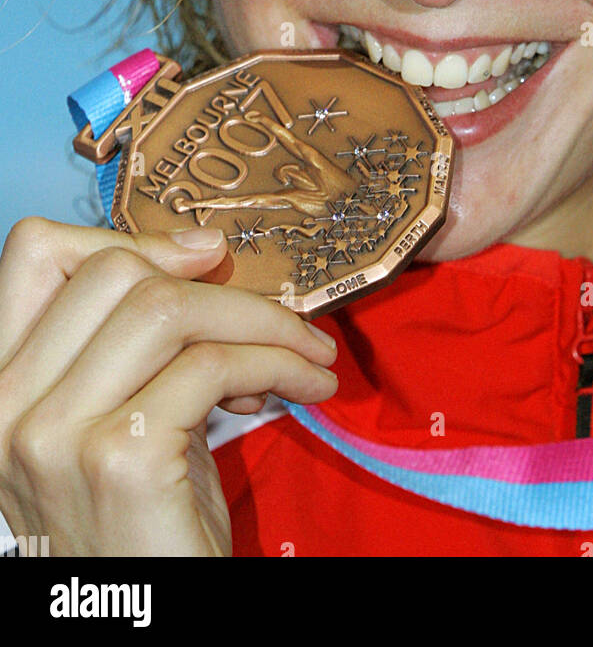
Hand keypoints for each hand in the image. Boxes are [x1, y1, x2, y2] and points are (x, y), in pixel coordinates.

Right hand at [0, 217, 337, 555]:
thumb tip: (203, 250)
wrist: (150, 621)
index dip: (129, 238)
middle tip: (275, 317)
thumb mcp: (118, 413)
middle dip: (218, 283)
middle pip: (113, 270)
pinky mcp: (119, 460)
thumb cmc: (145, 522)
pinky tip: (307, 385)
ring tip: (306, 352)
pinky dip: (278, 361)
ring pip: (167, 308)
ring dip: (262, 320)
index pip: (35, 252)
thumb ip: (137, 339)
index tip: (203, 260)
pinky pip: (212, 365)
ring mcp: (53, 434)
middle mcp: (5, 406)